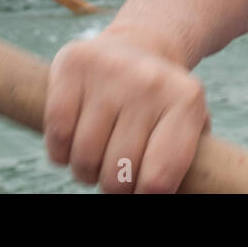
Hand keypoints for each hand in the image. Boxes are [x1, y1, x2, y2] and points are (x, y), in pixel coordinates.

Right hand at [44, 31, 209, 192]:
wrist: (140, 45)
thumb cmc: (162, 103)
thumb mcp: (190, 127)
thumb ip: (186, 163)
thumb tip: (163, 201)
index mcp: (186, 100)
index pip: (157, 181)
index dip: (143, 195)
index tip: (140, 187)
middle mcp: (150, 82)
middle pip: (117, 175)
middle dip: (114, 184)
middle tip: (118, 168)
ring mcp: (110, 70)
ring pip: (84, 160)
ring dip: (86, 170)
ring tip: (98, 155)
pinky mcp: (72, 65)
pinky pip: (57, 135)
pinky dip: (61, 151)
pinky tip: (75, 139)